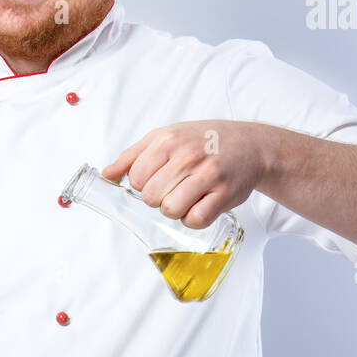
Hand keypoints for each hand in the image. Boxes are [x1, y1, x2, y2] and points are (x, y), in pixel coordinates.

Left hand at [102, 120, 270, 229]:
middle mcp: (186, 156)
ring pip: (170, 210)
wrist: (250, 144)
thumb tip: (107, 175)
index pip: (134, 178)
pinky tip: (201, 205)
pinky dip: (194, 219)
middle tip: (176, 187)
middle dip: (158, 198)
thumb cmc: (202, 141)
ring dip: (175, 210)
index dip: (143, 183)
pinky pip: (195, 220)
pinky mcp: (225, 194)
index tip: (159, 177)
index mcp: (167, 140)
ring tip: (188, 196)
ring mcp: (207, 174)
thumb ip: (132, 156)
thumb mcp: (164, 137)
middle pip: (150, 197)